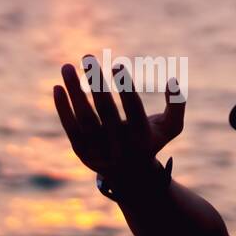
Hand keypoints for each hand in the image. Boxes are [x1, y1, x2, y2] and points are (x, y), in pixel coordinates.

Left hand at [52, 55, 184, 176]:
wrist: (130, 178)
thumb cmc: (149, 141)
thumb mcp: (170, 128)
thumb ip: (177, 105)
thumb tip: (171, 80)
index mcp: (143, 139)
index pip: (134, 110)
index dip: (126, 87)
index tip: (117, 63)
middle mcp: (121, 147)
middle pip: (106, 112)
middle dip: (96, 83)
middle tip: (88, 57)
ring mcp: (100, 152)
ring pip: (85, 120)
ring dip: (75, 92)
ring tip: (67, 66)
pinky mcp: (83, 154)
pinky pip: (71, 129)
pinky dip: (63, 109)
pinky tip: (57, 88)